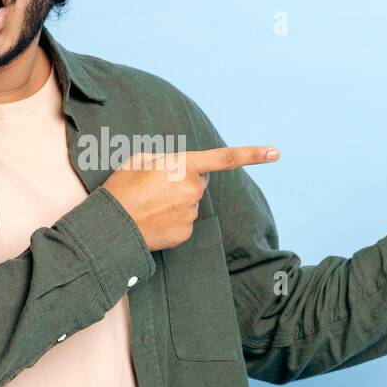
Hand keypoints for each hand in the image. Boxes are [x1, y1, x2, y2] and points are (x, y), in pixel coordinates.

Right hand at [103, 145, 279, 250]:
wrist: (111, 226)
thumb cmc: (121, 189)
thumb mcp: (138, 161)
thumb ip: (165, 160)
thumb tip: (177, 170)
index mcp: (183, 166)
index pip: (224, 158)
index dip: (252, 154)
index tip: (275, 153)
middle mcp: (192, 190)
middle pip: (199, 182)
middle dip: (184, 181)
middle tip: (155, 187)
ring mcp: (191, 213)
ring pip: (190, 203)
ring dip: (175, 202)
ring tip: (149, 205)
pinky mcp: (186, 233)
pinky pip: (184, 222)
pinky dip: (172, 220)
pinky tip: (153, 220)